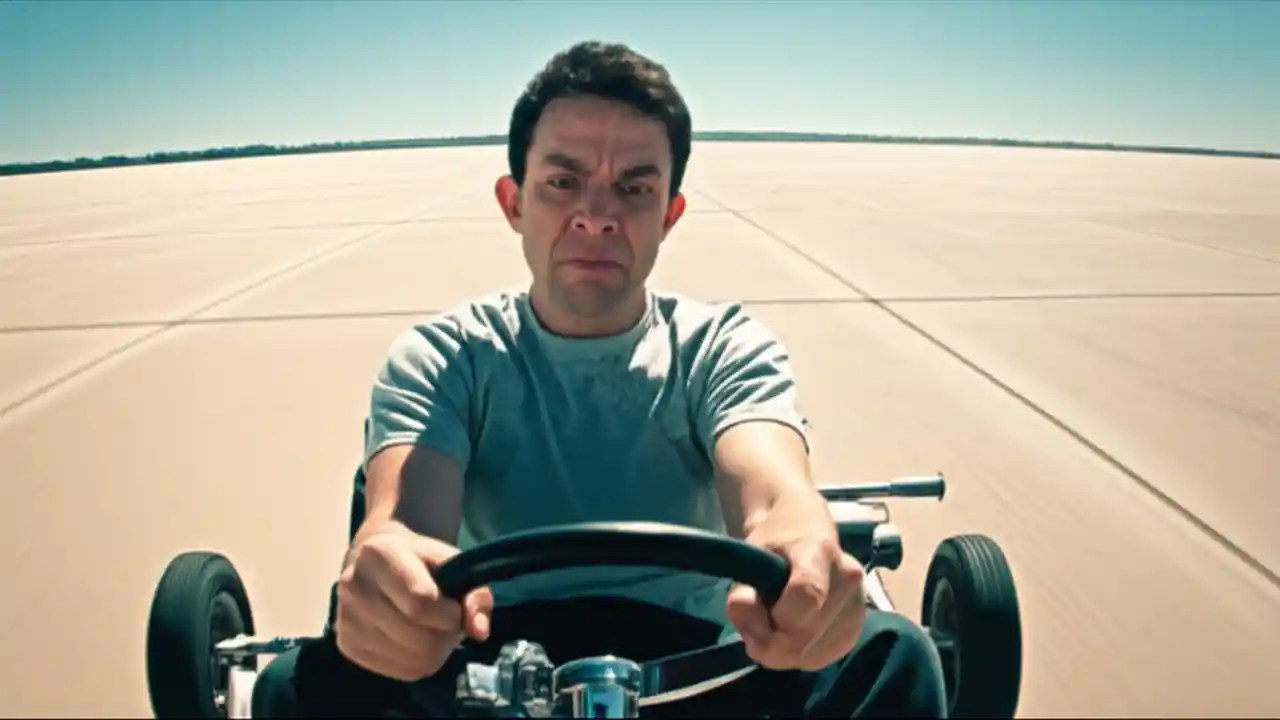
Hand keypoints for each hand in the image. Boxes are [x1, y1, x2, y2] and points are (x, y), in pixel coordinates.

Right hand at [334, 530, 492, 680]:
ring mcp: (346, 618)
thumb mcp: (453, 563)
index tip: (455, 610)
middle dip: (445, 636)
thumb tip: (479, 632)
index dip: (449, 614)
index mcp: (380, 554)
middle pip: (418, 637)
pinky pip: (398, 672)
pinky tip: (414, 641)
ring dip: (434, 651)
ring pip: (411, 659)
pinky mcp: (346, 645)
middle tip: (447, 623)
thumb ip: (475, 593)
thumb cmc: (421, 561)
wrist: (376, 562)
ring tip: (431, 629)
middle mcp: (354, 585)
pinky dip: (417, 662)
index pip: (421, 602)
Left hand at [726, 503, 865, 670]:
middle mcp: (849, 577)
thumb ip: (742, 590)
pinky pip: (824, 658)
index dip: (780, 617)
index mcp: (819, 551)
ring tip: (772, 631)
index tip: (761, 619)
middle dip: (773, 645)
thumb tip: (744, 613)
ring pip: (816, 653)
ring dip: (785, 654)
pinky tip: (790, 638)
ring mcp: (858, 604)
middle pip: (810, 633)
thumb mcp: (750, 558)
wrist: (805, 532)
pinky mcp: (858, 627)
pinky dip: (800, 656)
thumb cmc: (775, 545)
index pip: (808, 593)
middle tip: (754, 634)